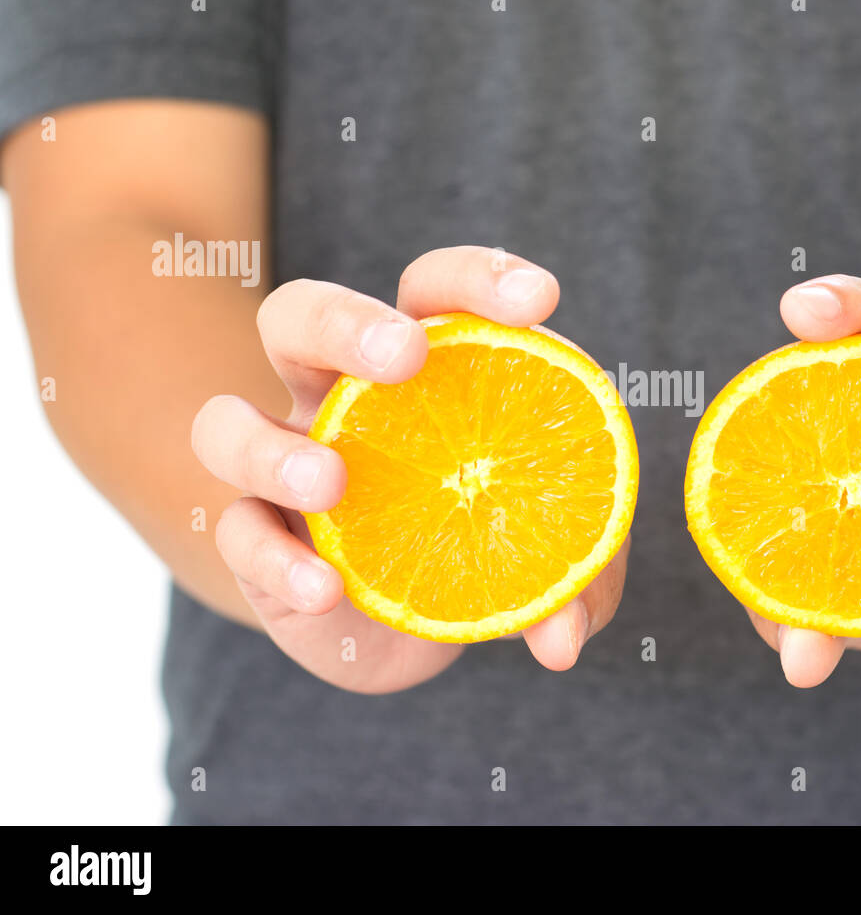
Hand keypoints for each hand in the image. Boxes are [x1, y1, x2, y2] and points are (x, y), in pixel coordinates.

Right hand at [191, 246, 628, 692]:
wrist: (410, 634)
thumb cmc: (489, 553)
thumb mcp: (555, 560)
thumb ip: (578, 581)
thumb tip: (561, 641)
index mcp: (420, 372)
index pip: (432, 292)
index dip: (478, 277)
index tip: (542, 301)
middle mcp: (338, 399)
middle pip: (297, 315)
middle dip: (343, 321)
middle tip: (405, 354)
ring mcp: (284, 468)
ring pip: (224, 420)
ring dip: (272, 447)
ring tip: (331, 483)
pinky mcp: (256, 542)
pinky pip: (237, 534)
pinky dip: (276, 559)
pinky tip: (327, 589)